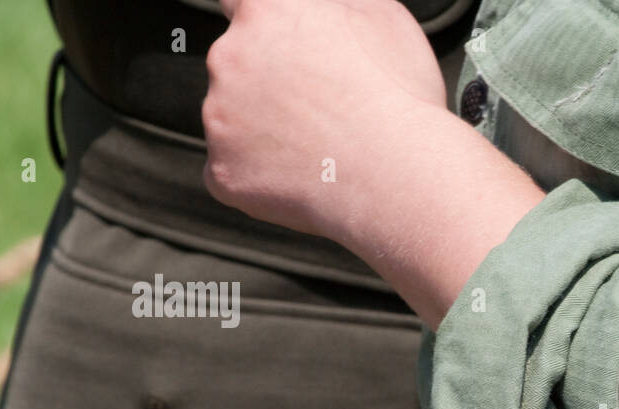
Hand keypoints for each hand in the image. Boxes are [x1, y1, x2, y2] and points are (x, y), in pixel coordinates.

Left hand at [202, 0, 445, 237]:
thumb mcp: (384, 15)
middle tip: (319, 111)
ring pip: (232, 122)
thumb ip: (341, 4)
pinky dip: (258, 178)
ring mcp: (219, 118)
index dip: (265, 28)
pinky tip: (301, 180)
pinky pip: (232, 172)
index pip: (239, 5)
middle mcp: (228, 58)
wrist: (397, 178)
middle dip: (268, 85)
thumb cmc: (398, 98)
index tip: (283, 49)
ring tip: (318, 151)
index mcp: (264, 13)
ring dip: (264, 131)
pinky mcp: (223, 171)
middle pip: (235, 67)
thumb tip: (328, 8)